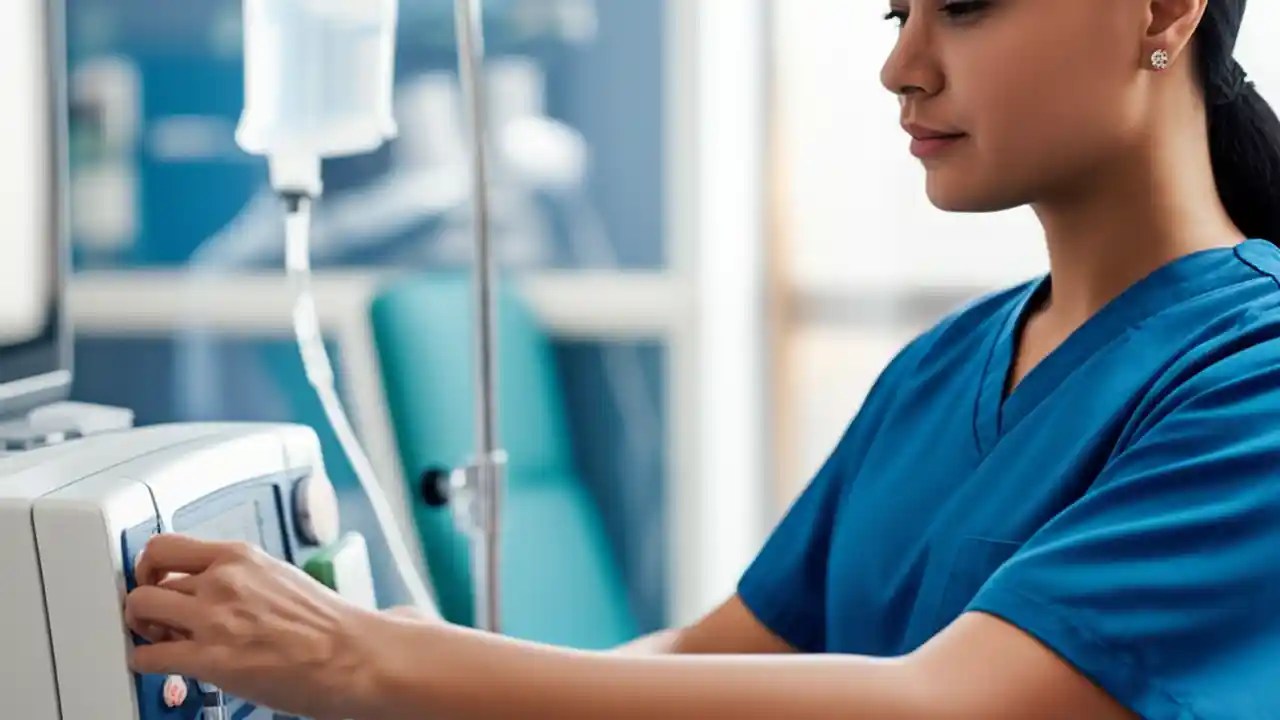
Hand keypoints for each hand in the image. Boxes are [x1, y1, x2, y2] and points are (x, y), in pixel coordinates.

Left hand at [125, 534, 386, 718]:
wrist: (352, 655)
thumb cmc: (329, 625)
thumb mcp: (281, 577)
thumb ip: (242, 577)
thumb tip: (214, 589)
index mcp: (241, 556)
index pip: (166, 544)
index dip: (150, 565)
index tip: (152, 578)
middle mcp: (222, 580)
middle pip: (147, 579)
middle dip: (145, 599)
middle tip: (155, 617)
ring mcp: (213, 618)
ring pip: (140, 609)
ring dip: (142, 627)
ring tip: (159, 640)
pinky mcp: (209, 658)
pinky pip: (147, 656)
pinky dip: (144, 662)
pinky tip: (161, 667)